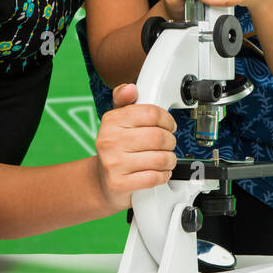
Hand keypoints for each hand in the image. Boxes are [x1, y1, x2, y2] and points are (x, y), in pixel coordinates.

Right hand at [94, 82, 177, 211]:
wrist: (102, 181)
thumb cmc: (115, 148)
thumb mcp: (118, 120)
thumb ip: (125, 101)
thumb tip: (130, 88)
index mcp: (111, 120)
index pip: (151, 113)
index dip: (167, 120)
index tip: (169, 125)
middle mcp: (109, 140)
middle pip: (158, 137)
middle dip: (170, 142)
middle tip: (168, 144)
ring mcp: (113, 164)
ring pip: (159, 159)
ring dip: (170, 160)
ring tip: (166, 159)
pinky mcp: (119, 184)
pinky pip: (153, 178)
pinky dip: (163, 175)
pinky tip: (159, 172)